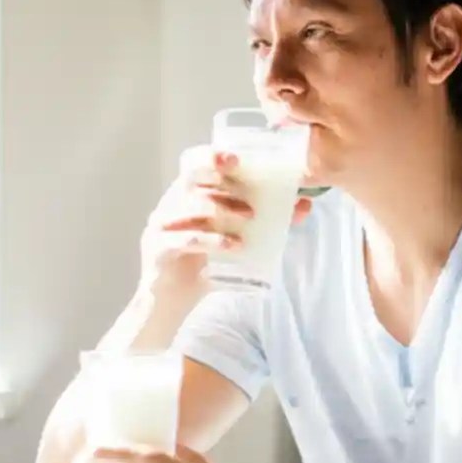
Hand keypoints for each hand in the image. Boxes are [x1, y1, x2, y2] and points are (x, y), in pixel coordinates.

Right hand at [140, 147, 311, 303]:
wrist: (168, 305)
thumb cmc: (200, 268)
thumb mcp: (231, 241)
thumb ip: (261, 223)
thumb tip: (302, 206)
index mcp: (184, 197)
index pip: (194, 165)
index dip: (211, 157)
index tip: (236, 158)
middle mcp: (169, 206)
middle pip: (190, 179)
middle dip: (221, 181)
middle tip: (251, 197)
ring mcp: (160, 227)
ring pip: (190, 206)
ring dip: (222, 209)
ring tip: (250, 219)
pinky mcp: (159, 249)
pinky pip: (186, 238)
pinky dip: (212, 240)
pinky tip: (233, 246)